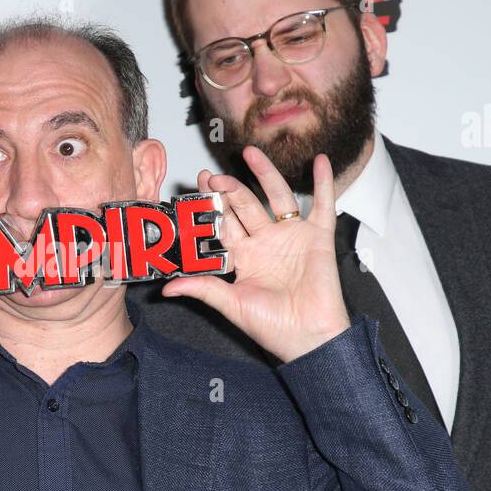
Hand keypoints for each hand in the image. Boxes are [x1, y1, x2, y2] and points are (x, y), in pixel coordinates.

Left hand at [162, 147, 348, 362]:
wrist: (309, 337)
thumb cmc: (273, 327)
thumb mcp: (232, 305)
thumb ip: (203, 289)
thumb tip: (166, 288)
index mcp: (244, 258)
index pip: (224, 224)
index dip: (211, 206)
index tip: (199, 185)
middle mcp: (266, 243)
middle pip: (245, 206)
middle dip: (229, 189)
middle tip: (214, 175)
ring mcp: (292, 237)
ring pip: (277, 197)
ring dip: (265, 174)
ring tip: (251, 153)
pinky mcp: (318, 238)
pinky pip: (322, 206)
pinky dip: (323, 184)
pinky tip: (320, 162)